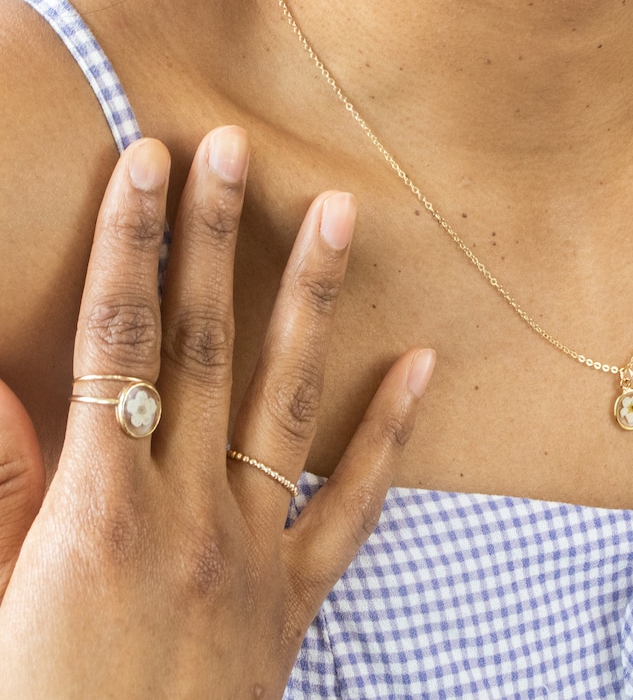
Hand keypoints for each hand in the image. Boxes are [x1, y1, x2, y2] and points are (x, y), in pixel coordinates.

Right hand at [0, 128, 434, 698]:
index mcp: (96, 509)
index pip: (113, 339)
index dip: (128, 243)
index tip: (145, 163)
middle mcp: (183, 512)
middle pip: (199, 345)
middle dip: (212, 238)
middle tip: (230, 149)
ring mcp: (249, 551)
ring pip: (286, 399)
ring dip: (311, 298)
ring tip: (341, 214)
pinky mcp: (291, 599)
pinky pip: (352, 506)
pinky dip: (389, 431)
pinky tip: (421, 361)